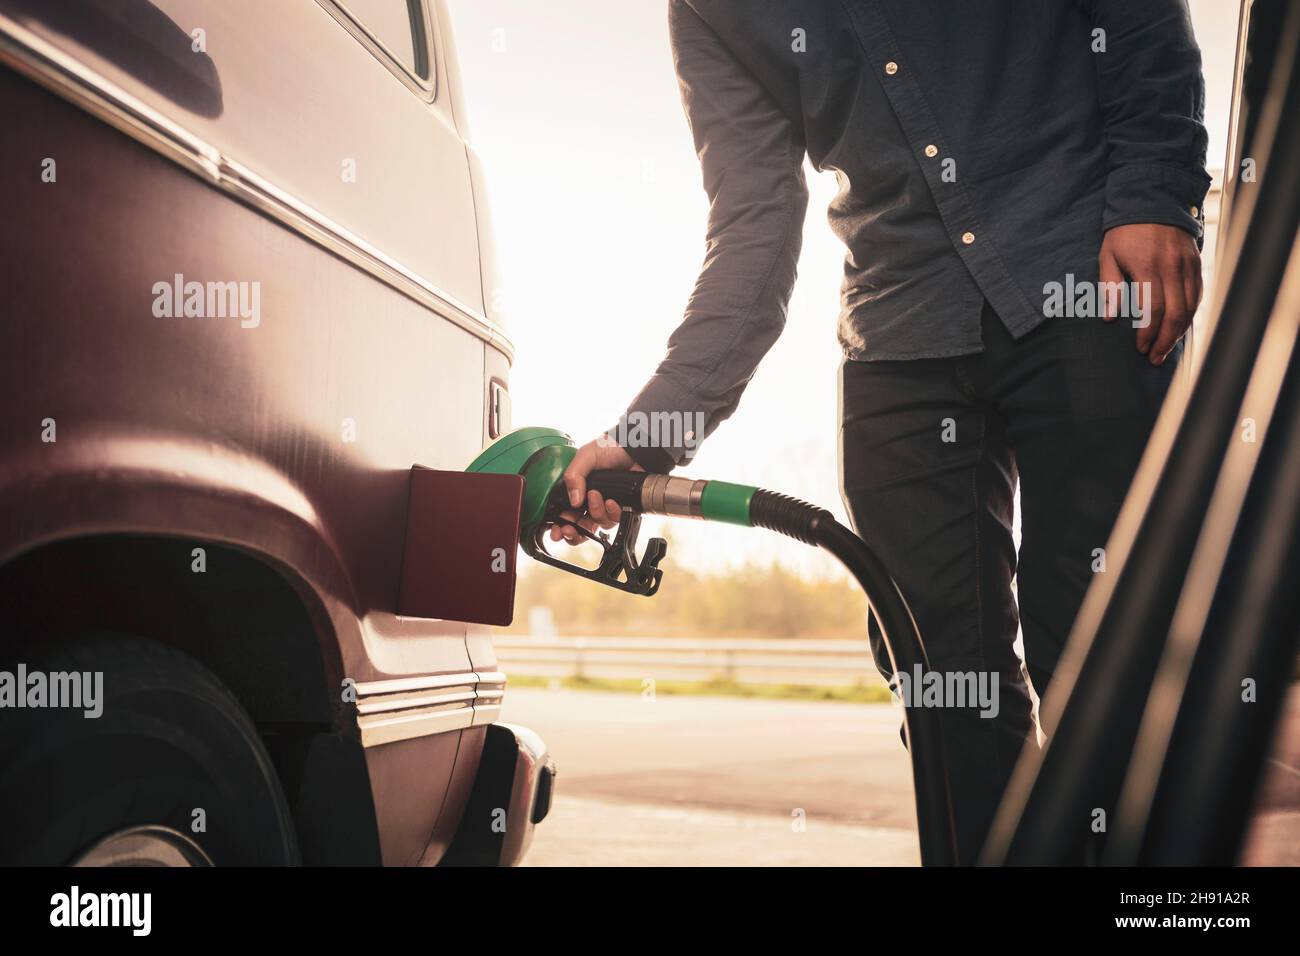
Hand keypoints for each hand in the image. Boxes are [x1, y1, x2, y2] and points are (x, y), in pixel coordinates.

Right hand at [549, 436, 642, 545]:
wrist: (635, 448)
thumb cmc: (610, 448)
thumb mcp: (585, 456)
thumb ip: (574, 476)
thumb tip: (573, 500)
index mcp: (577, 489)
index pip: (565, 513)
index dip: (560, 525)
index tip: (557, 532)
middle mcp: (590, 501)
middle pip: (580, 527)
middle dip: (574, 531)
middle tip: (570, 528)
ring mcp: (606, 506)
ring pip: (598, 524)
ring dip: (595, 512)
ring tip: (596, 496)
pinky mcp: (621, 507)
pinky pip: (615, 519)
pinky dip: (611, 512)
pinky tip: (611, 501)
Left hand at [1099, 223, 1201, 365]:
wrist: (1151, 200)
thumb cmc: (1124, 232)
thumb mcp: (1108, 256)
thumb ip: (1110, 287)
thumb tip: (1111, 318)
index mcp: (1148, 268)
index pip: (1153, 310)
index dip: (1148, 333)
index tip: (1140, 348)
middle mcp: (1172, 268)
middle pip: (1176, 313)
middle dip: (1165, 340)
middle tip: (1154, 358)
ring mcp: (1188, 264)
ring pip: (1190, 306)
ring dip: (1179, 331)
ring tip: (1166, 348)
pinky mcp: (1196, 261)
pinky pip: (1198, 293)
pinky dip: (1191, 313)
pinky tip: (1180, 326)